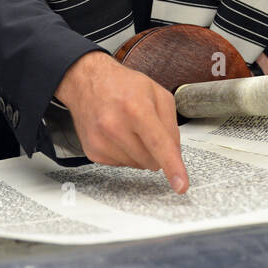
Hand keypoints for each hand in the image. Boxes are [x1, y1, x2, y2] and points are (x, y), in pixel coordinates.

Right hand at [55, 51, 188, 192]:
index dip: (172, 167)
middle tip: (145, 128)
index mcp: (135, 108)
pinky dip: (125, 153)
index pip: (158, 144)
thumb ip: (171, 124)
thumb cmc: (121, 85)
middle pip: (151, 160)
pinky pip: (122, 165)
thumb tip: (174, 154)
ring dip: (139, 152)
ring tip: (128, 127)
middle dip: (156, 150)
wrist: (86, 82)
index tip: (180, 185)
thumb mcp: (156, 93)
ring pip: (138, 165)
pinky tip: (117, 134)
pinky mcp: (93, 152)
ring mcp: (101, 141)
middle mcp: (115, 126)